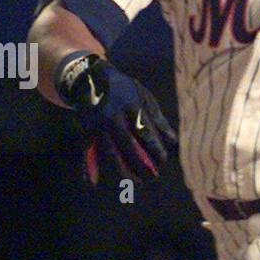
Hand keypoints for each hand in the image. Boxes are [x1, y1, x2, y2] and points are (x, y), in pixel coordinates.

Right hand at [55, 53, 175, 185]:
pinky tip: (92, 182)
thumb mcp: (143, 96)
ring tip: (133, 182)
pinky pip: (88, 150)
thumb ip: (158, 118)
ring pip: (108, 151)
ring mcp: (97, 123)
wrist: (90, 76)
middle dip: (140, 163)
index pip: (144, 132)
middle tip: (151, 178)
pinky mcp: (86, 129)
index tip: (162, 161)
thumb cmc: (124, 89)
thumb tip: (173, 141)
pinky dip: (88, 166)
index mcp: (130, 106)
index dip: (154, 148)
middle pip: (127, 145)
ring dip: (121, 169)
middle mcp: (112, 115)